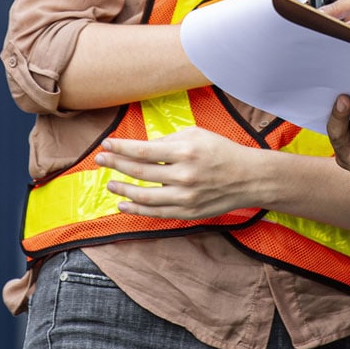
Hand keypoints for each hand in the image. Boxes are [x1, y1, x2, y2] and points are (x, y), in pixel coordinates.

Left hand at [96, 127, 260, 219]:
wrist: (249, 178)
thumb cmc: (222, 152)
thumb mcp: (197, 135)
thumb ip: (168, 140)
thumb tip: (142, 147)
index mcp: (185, 152)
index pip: (143, 150)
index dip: (120, 148)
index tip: (106, 144)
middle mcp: (183, 176)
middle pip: (139, 172)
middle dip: (115, 164)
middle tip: (100, 159)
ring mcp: (185, 198)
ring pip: (143, 196)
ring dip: (122, 189)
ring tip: (109, 183)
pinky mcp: (187, 213)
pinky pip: (155, 213)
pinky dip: (136, 210)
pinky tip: (123, 204)